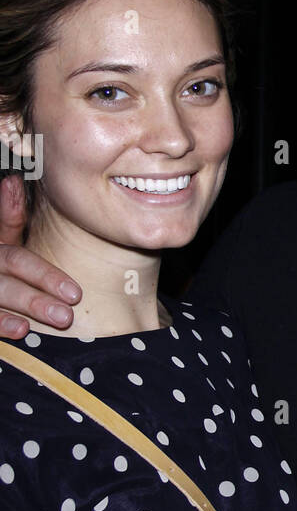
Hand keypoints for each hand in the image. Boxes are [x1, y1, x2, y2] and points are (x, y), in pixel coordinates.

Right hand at [0, 174, 79, 336]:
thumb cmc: (0, 266)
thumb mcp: (2, 241)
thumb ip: (8, 218)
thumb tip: (11, 180)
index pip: (18, 254)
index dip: (46, 273)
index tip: (76, 292)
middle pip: (12, 268)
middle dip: (42, 287)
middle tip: (72, 307)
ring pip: (0, 292)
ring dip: (30, 305)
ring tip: (61, 319)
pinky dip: (2, 324)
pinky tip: (22, 330)